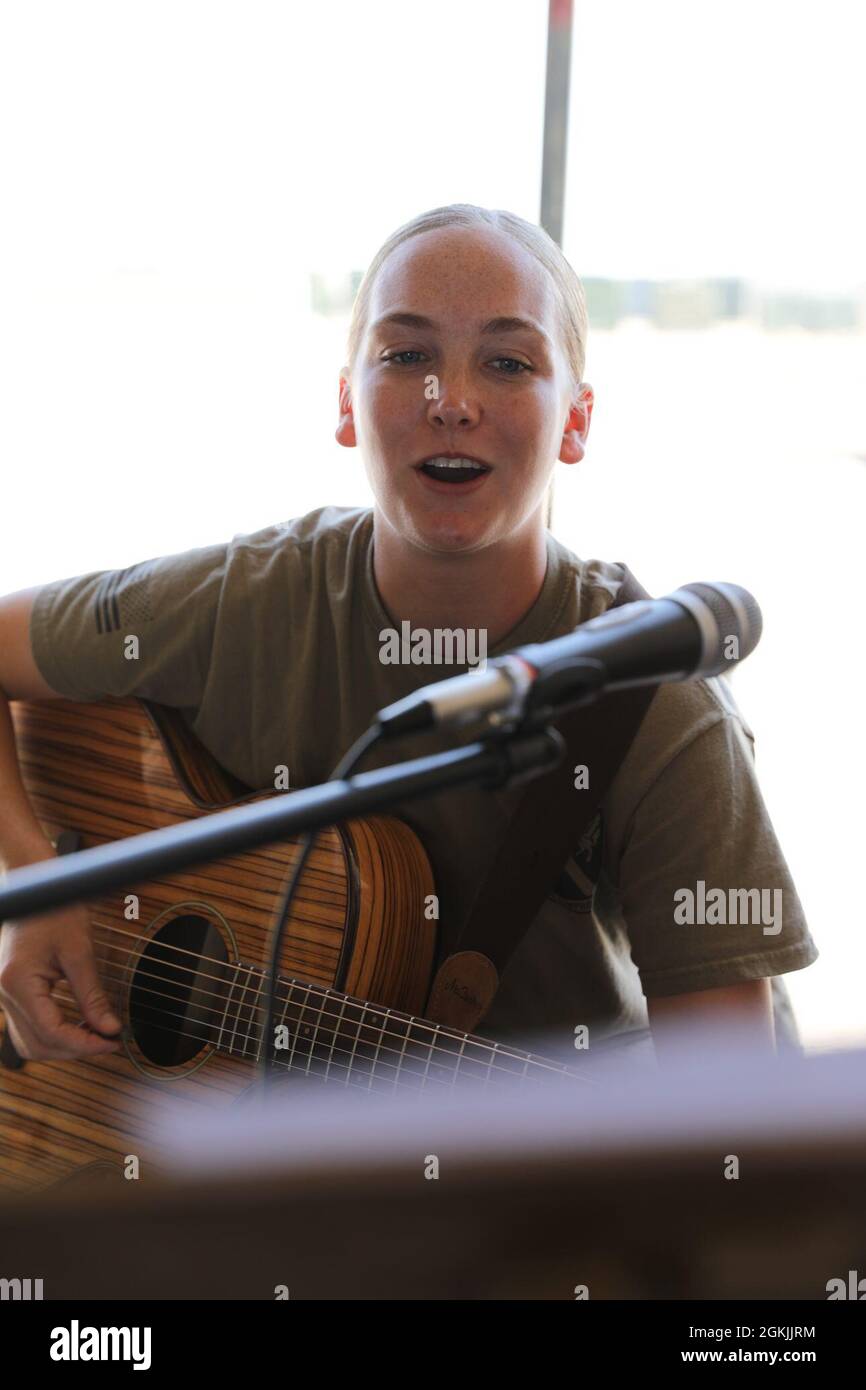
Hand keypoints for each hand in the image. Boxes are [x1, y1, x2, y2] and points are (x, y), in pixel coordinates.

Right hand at [0, 904, 122, 1059]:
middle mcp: (4, 994)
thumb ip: (92, 994)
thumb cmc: (54, 911)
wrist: (35, 888)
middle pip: (37, 1045)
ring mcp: (4, 996)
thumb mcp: (79, 950)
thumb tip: (109, 1028)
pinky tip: (77, 1025)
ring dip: (62, 1046)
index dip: (84, 1043)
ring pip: (29, 1043)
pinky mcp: (11, 995)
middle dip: (75, 1049)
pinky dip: (52, 1035)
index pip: (51, 1031)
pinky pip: (27, 1028)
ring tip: (96, 1035)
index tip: (112, 1042)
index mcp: (18, 982)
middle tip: (109, 1041)